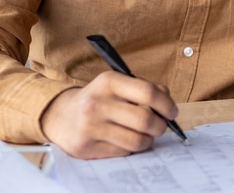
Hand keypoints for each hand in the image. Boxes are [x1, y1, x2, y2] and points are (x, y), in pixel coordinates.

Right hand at [40, 71, 177, 158]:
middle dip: (161, 126)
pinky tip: (125, 140)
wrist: (61, 116)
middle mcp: (98, 103)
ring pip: (137, 140)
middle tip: (161, 126)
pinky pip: (124, 152)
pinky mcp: (87, 147)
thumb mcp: (117, 84)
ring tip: (145, 134)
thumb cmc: (99, 99)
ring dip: (148, 140)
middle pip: (145, 120)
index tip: (173, 112)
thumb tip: (169, 105)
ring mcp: (91, 127)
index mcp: (109, 81)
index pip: (148, 92)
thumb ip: (144, 89)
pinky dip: (131, 148)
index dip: (167, 104)